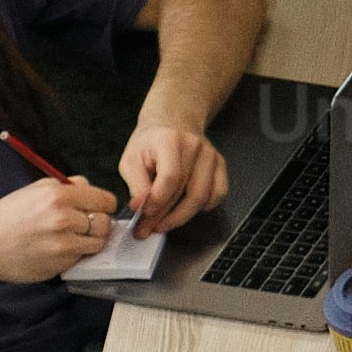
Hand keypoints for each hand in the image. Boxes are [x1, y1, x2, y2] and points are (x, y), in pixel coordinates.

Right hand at [0, 169, 125, 286]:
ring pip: (98, 242)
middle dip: (98, 223)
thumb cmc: (9, 216)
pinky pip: (83, 257)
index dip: (104, 204)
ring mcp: (64, 243)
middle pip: (105, 222)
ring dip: (90, 240)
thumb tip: (91, 189)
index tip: (99, 208)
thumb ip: (67, 187)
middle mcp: (63, 218)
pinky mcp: (61, 264)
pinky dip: (77, 254)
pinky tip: (60, 249)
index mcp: (59, 195)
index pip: (105, 199)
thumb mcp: (36, 189)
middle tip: (84, 225)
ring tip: (73, 237)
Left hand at [112, 113, 222, 234]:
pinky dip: (204, 207)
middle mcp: (195, 146)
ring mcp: (210, 155)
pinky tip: (188, 209)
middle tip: (148, 229)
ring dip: (182, 216)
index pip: (170, 178)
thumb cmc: (150, 143)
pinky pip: (218, 194)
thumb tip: (139, 206)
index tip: (144, 213)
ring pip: (202, 197)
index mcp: (169, 140)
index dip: (157, 200)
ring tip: (163, 224)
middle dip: (165, 216)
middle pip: (185, 192)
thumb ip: (136, 184)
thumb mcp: (131, 159)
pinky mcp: (220, 164)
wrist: (172, 122)